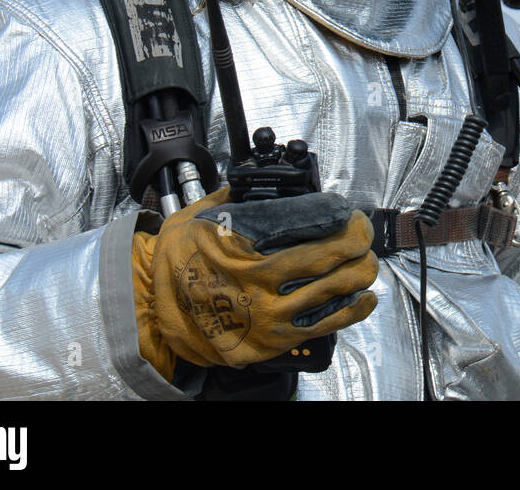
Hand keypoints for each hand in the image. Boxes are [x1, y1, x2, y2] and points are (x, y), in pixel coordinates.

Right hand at [132, 187, 377, 379]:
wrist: (153, 312)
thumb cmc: (176, 262)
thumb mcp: (201, 215)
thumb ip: (238, 196)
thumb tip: (265, 180)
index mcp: (247, 249)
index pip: (313, 230)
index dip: (343, 220)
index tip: (350, 213)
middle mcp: (263, 284)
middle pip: (335, 259)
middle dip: (359, 241)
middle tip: (362, 232)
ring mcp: (271, 316)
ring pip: (340, 290)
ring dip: (362, 271)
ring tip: (366, 260)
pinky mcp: (275, 340)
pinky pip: (328, 324)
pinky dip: (354, 308)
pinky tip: (363, 296)